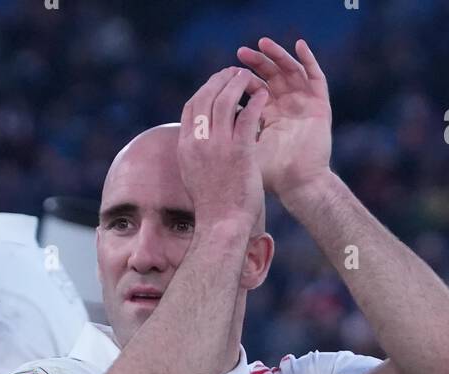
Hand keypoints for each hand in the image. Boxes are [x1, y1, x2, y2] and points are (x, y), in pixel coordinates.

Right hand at [178, 66, 268, 230]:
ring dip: (239, 84)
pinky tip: (263, 96)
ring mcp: (218, 147)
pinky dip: (255, 102)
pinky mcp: (239, 152)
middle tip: (235, 73)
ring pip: (226, 100)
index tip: (217, 84)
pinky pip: (247, 116)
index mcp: (186, 146)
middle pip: (207, 96)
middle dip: (222, 80)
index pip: (192, 106)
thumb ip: (195, 152)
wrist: (222, 224)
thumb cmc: (212, 204)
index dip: (205, 89)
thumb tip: (199, 136)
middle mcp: (198, 142)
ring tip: (250, 78)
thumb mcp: (194, 174)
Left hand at [236, 38, 331, 199]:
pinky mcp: (320, 105)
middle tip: (241, 53)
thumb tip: (198, 127)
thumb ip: (226, 137)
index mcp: (267, 115)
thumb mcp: (242, 153)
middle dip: (256, 62)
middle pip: (270, 74)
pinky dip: (309, 60)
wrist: (298, 187)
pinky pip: (316, 77)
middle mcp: (285, 106)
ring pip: (290, 70)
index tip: (226, 73)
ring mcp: (304, 104)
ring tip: (264, 43)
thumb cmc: (270, 176)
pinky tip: (300, 46)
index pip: (252, 87)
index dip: (240, 79)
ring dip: (278, 54)